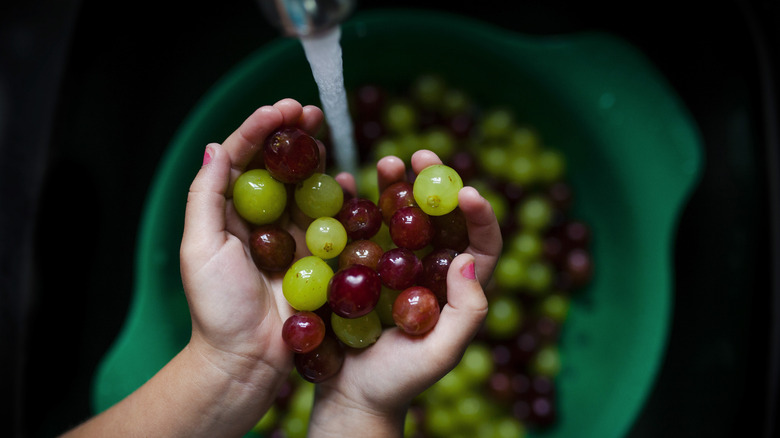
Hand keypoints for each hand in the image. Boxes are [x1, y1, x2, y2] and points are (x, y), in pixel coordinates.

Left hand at [180, 98, 324, 394]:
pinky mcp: (316, 255)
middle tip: (311, 112)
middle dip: (294, 134)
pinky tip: (348, 178)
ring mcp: (290, 235)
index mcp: (228, 211)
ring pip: (305, 184)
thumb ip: (207, 196)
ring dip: (317, 156)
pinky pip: (331, 217)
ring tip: (327, 134)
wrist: (247, 359)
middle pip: (278, 164)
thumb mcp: (201, 247)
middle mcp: (260, 217)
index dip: (261, 128)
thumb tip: (217, 147)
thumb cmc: (217, 307)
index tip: (282, 109)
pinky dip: (340, 195)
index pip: (243, 157)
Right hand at [310, 150, 502, 435]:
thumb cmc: (398, 383)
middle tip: (421, 155)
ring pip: (402, 216)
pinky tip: (347, 182)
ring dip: (396, 185)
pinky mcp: (360, 267)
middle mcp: (429, 271)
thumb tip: (469, 258)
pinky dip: (357, 203)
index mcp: (458, 289)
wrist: (349, 397)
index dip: (480, 214)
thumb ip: (465, 312)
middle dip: (434, 182)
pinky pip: (363, 228)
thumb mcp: (440, 354)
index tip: (463, 191)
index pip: (482, 244)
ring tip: (387, 163)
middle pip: (440, 218)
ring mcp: (394, 267)